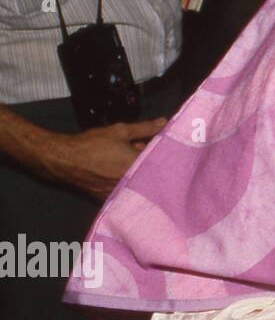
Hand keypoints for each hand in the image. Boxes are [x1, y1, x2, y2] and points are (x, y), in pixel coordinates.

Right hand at [44, 118, 167, 198]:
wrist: (65, 160)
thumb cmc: (93, 144)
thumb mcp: (121, 131)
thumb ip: (145, 128)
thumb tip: (163, 122)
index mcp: (137, 166)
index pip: (160, 160)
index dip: (161, 152)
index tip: (159, 146)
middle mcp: (131, 182)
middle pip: (150, 172)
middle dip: (149, 160)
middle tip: (140, 149)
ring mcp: (120, 191)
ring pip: (138, 180)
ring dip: (137, 169)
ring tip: (126, 158)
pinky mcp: (109, 197)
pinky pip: (125, 188)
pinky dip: (126, 179)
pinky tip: (118, 169)